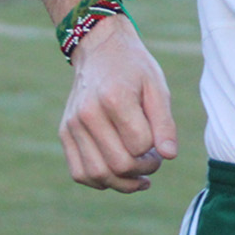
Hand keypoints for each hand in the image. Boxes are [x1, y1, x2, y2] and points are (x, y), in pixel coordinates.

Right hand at [58, 15, 178, 192]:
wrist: (100, 50)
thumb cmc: (134, 68)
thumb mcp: (157, 87)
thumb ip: (164, 122)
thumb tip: (170, 156)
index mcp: (114, 98)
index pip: (140, 145)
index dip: (156, 153)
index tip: (161, 146)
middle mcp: (88, 114)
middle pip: (117, 164)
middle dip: (141, 171)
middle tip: (153, 162)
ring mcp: (72, 125)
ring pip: (96, 174)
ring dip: (122, 184)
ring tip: (139, 178)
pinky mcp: (64, 132)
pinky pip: (79, 172)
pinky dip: (99, 181)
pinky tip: (117, 176)